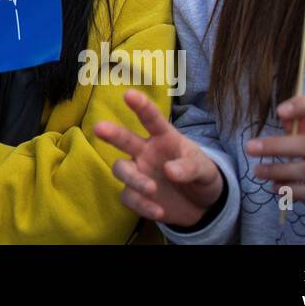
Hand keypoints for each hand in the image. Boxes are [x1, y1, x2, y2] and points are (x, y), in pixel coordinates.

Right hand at [93, 88, 225, 227]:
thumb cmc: (201, 176)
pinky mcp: (136, 194)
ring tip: (151, 189)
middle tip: (99, 128)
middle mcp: (145, 151)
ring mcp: (139, 172)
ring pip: (121, 169)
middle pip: (124, 139)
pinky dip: (142, 204)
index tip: (129, 94)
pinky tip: (159, 211)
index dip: (141, 106)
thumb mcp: (205, 169)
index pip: (151, 119)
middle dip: (112, 133)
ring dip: (134, 179)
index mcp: (164, 138)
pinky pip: (129, 197)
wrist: (202, 206)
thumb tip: (169, 171)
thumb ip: (189, 167)